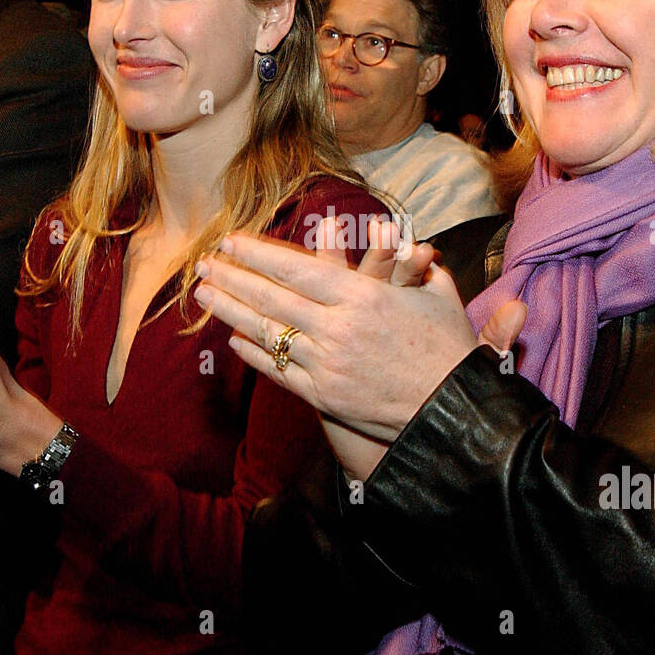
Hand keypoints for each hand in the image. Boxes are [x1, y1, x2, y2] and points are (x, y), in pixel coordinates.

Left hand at [193, 218, 527, 480]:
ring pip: (267, 331)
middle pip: (271, 296)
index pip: (295, 268)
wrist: (451, 412)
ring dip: (230, 311)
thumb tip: (418, 247)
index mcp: (363, 296)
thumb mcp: (439, 298)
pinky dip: (254, 352)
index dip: (257, 254)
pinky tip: (235, 338)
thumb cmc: (449, 351)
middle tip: (203, 263)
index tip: (230, 242)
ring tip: (204, 294)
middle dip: (232, 277)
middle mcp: (337, 327)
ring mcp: (326, 363)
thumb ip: (419, 268)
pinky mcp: (323, 395)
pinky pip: (278, 370)